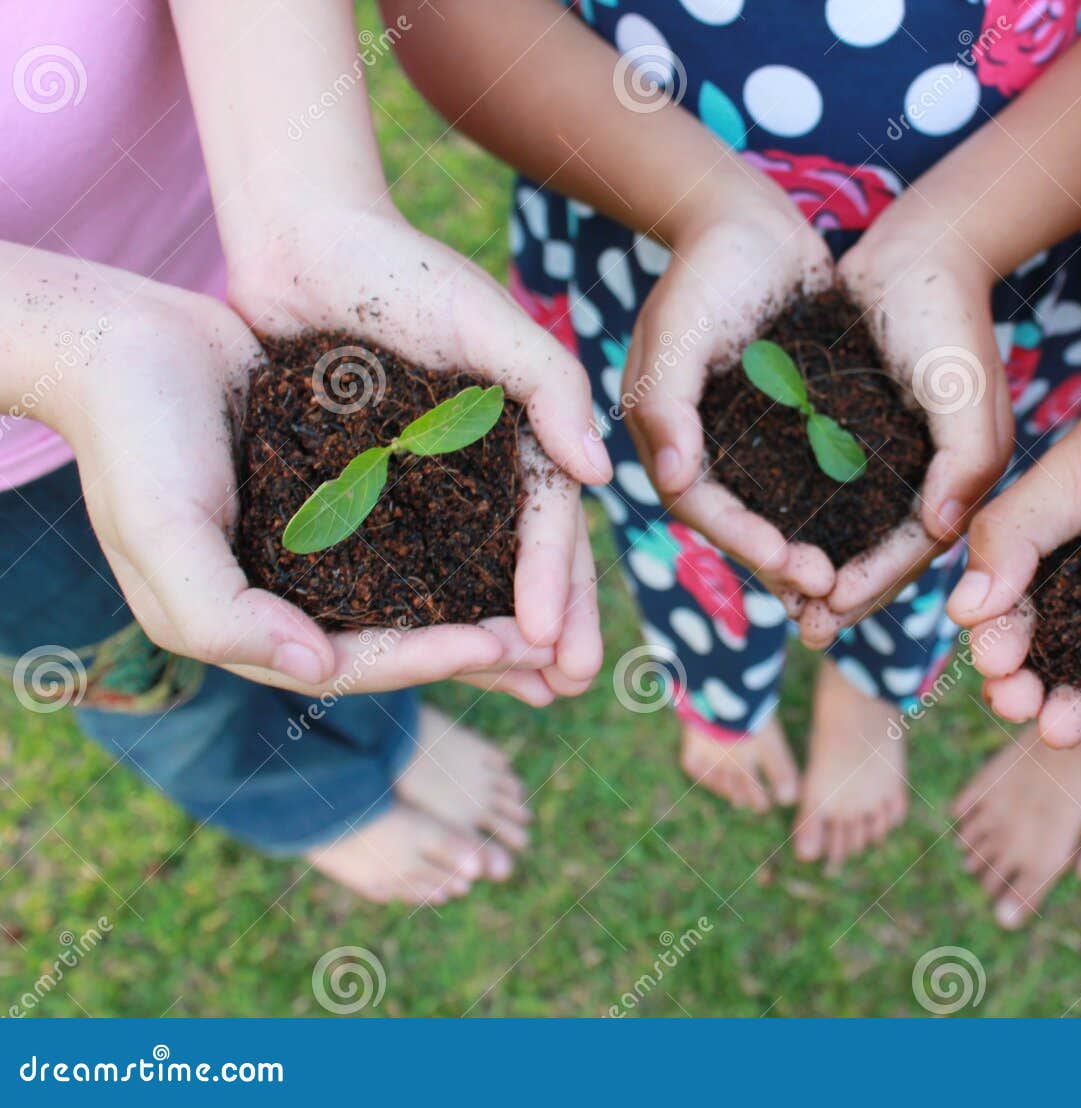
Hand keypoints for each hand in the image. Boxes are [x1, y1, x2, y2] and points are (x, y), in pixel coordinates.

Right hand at [56, 283, 586, 706]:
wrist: (125, 344)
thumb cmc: (134, 441)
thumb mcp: (160, 534)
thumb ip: (223, 615)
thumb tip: (317, 669)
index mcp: (258, 625)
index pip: (361, 660)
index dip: (433, 659)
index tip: (502, 647)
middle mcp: (300, 596)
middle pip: (408, 637)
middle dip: (483, 655)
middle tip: (562, 666)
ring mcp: (325, 547)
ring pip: (424, 592)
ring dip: (488, 610)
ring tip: (557, 625)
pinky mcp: (346, 494)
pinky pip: (420, 530)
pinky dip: (468, 545)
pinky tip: (520, 544)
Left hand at [224, 200, 608, 695]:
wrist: (302, 239)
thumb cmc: (400, 269)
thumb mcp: (487, 320)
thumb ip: (551, 388)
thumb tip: (604, 476)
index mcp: (525, 427)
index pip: (552, 517)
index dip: (558, 582)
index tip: (550, 644)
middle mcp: (485, 460)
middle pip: (526, 557)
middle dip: (553, 624)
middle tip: (566, 690)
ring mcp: (429, 477)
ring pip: (472, 570)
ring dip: (500, 632)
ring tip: (527, 695)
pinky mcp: (370, 483)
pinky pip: (404, 556)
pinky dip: (426, 606)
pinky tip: (432, 652)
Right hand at [622, 195, 836, 603]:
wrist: (750, 220)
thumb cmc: (705, 269)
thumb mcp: (676, 330)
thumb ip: (667, 404)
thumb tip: (675, 480)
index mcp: (668, 436)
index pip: (700, 504)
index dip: (741, 539)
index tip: (787, 562)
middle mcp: (709, 448)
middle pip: (742, 521)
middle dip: (782, 560)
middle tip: (830, 588)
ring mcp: (752, 438)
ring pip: (780, 509)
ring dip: (813, 545)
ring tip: (854, 577)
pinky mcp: (792, 423)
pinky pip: (813, 476)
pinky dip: (838, 506)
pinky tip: (880, 528)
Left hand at [791, 231, 1012, 648]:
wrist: (921, 250)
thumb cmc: (949, 317)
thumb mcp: (968, 389)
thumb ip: (966, 461)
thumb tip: (946, 530)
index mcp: (961, 481)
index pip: (916, 552)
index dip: (875, 586)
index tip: (829, 612)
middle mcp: (927, 480)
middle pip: (881, 554)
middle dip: (843, 593)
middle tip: (803, 627)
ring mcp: (890, 460)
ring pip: (851, 531)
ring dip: (819, 564)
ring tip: (781, 595)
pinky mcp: (857, 435)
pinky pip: (828, 492)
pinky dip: (802, 518)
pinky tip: (769, 533)